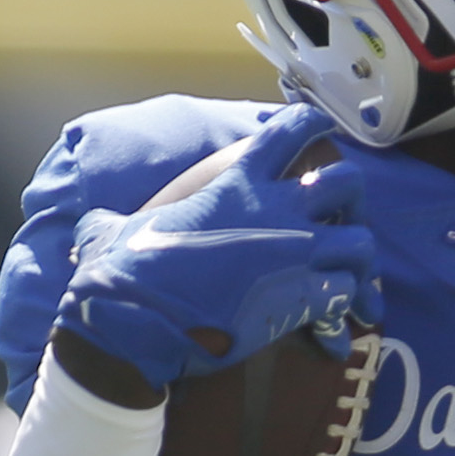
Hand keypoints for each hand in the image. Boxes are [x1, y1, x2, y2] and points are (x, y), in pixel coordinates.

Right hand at [56, 104, 381, 389]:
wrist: (135, 320)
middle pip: (349, 182)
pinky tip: (329, 328)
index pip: (294, 129)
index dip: (315, 127)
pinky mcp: (301, 298)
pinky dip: (344, 309)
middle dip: (353, 203)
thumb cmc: (121, 271)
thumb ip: (116, 219)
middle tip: (342, 225)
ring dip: (358, 264)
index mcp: (235, 181)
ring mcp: (295, 253)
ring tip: (345, 284)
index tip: (322, 137)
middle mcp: (275, 210)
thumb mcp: (115, 229)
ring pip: (363, 244)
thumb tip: (91, 225)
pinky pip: (347, 294)